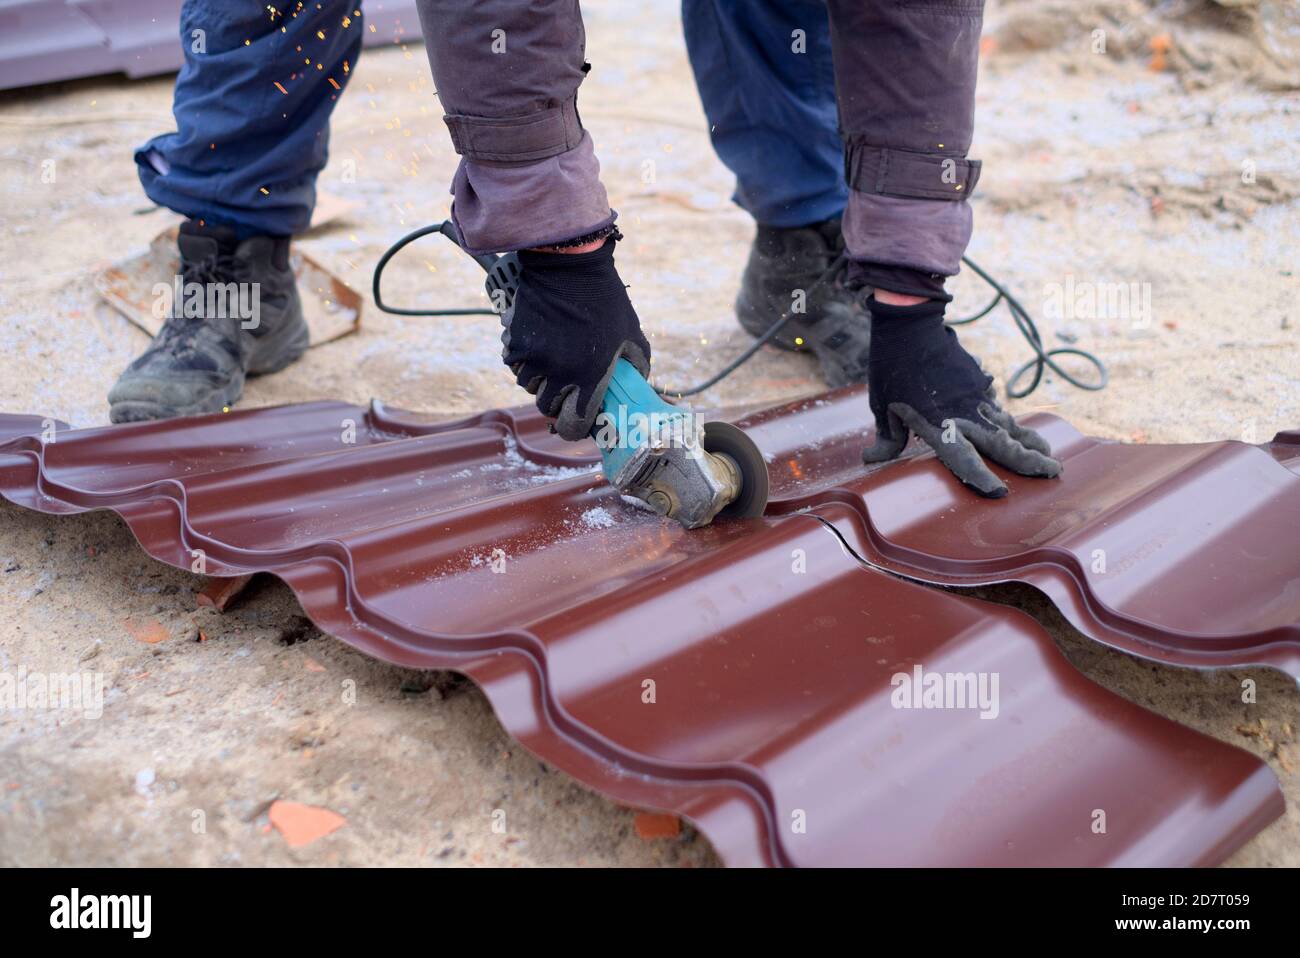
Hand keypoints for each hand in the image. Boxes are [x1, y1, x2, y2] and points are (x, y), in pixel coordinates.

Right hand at [501, 234, 651, 440]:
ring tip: (550, 361)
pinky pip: (515, 364)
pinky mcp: (517, 344)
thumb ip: (636, 365)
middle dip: (555, 401)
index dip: (573, 426)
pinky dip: (523, 360)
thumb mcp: (632, 335)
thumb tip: (637, 383)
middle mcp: (560, 374)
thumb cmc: (606, 301)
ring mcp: (535, 360)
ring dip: (538, 379)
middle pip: (547, 407)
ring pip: (529, 386)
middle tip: (562, 387)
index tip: (574, 420)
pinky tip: (536, 345)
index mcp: (591, 377)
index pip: (574, 423)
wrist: (569, 267)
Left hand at [860, 296, 1060, 497]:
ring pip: (1010, 426)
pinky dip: (1014, 424)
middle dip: (1031, 461)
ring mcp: (977, 399)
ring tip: (1049, 455)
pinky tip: (1021, 432)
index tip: (1000, 493)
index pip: (965, 460)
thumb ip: (886, 438)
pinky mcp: (981, 384)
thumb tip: (872, 459)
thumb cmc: (892, 369)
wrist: (912, 327)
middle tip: (1055, 472)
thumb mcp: (882, 406)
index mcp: (939, 426)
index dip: (982, 478)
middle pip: (1004, 445)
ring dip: (1030, 442)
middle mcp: (965, 416)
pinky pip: (1001, 410)